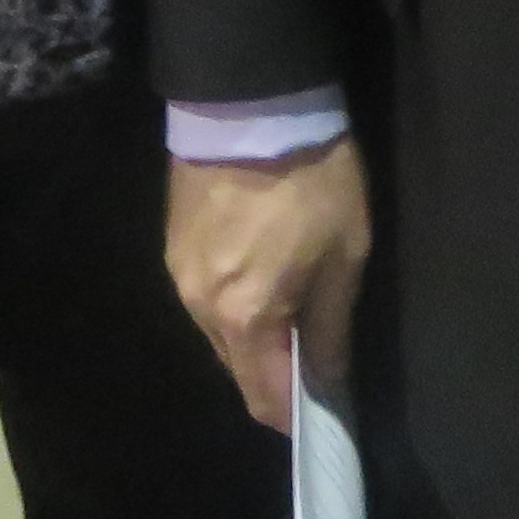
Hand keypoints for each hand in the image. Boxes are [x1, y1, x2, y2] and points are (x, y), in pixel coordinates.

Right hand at [167, 136, 371, 434]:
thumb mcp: (345, 250)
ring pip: (220, 333)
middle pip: (239, 368)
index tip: (322, 417)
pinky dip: (235, 300)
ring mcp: (179, 276)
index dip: (295, 415)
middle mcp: (200, 309)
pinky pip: (206, 296)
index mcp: (244, 318)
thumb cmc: (314, 177)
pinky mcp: (173, 245)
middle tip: (314, 357)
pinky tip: (262, 273)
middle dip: (275, 372)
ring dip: (254, 334)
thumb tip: (330, 379)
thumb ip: (333, 323)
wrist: (252, 101)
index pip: (265, 397)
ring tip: (292, 308)